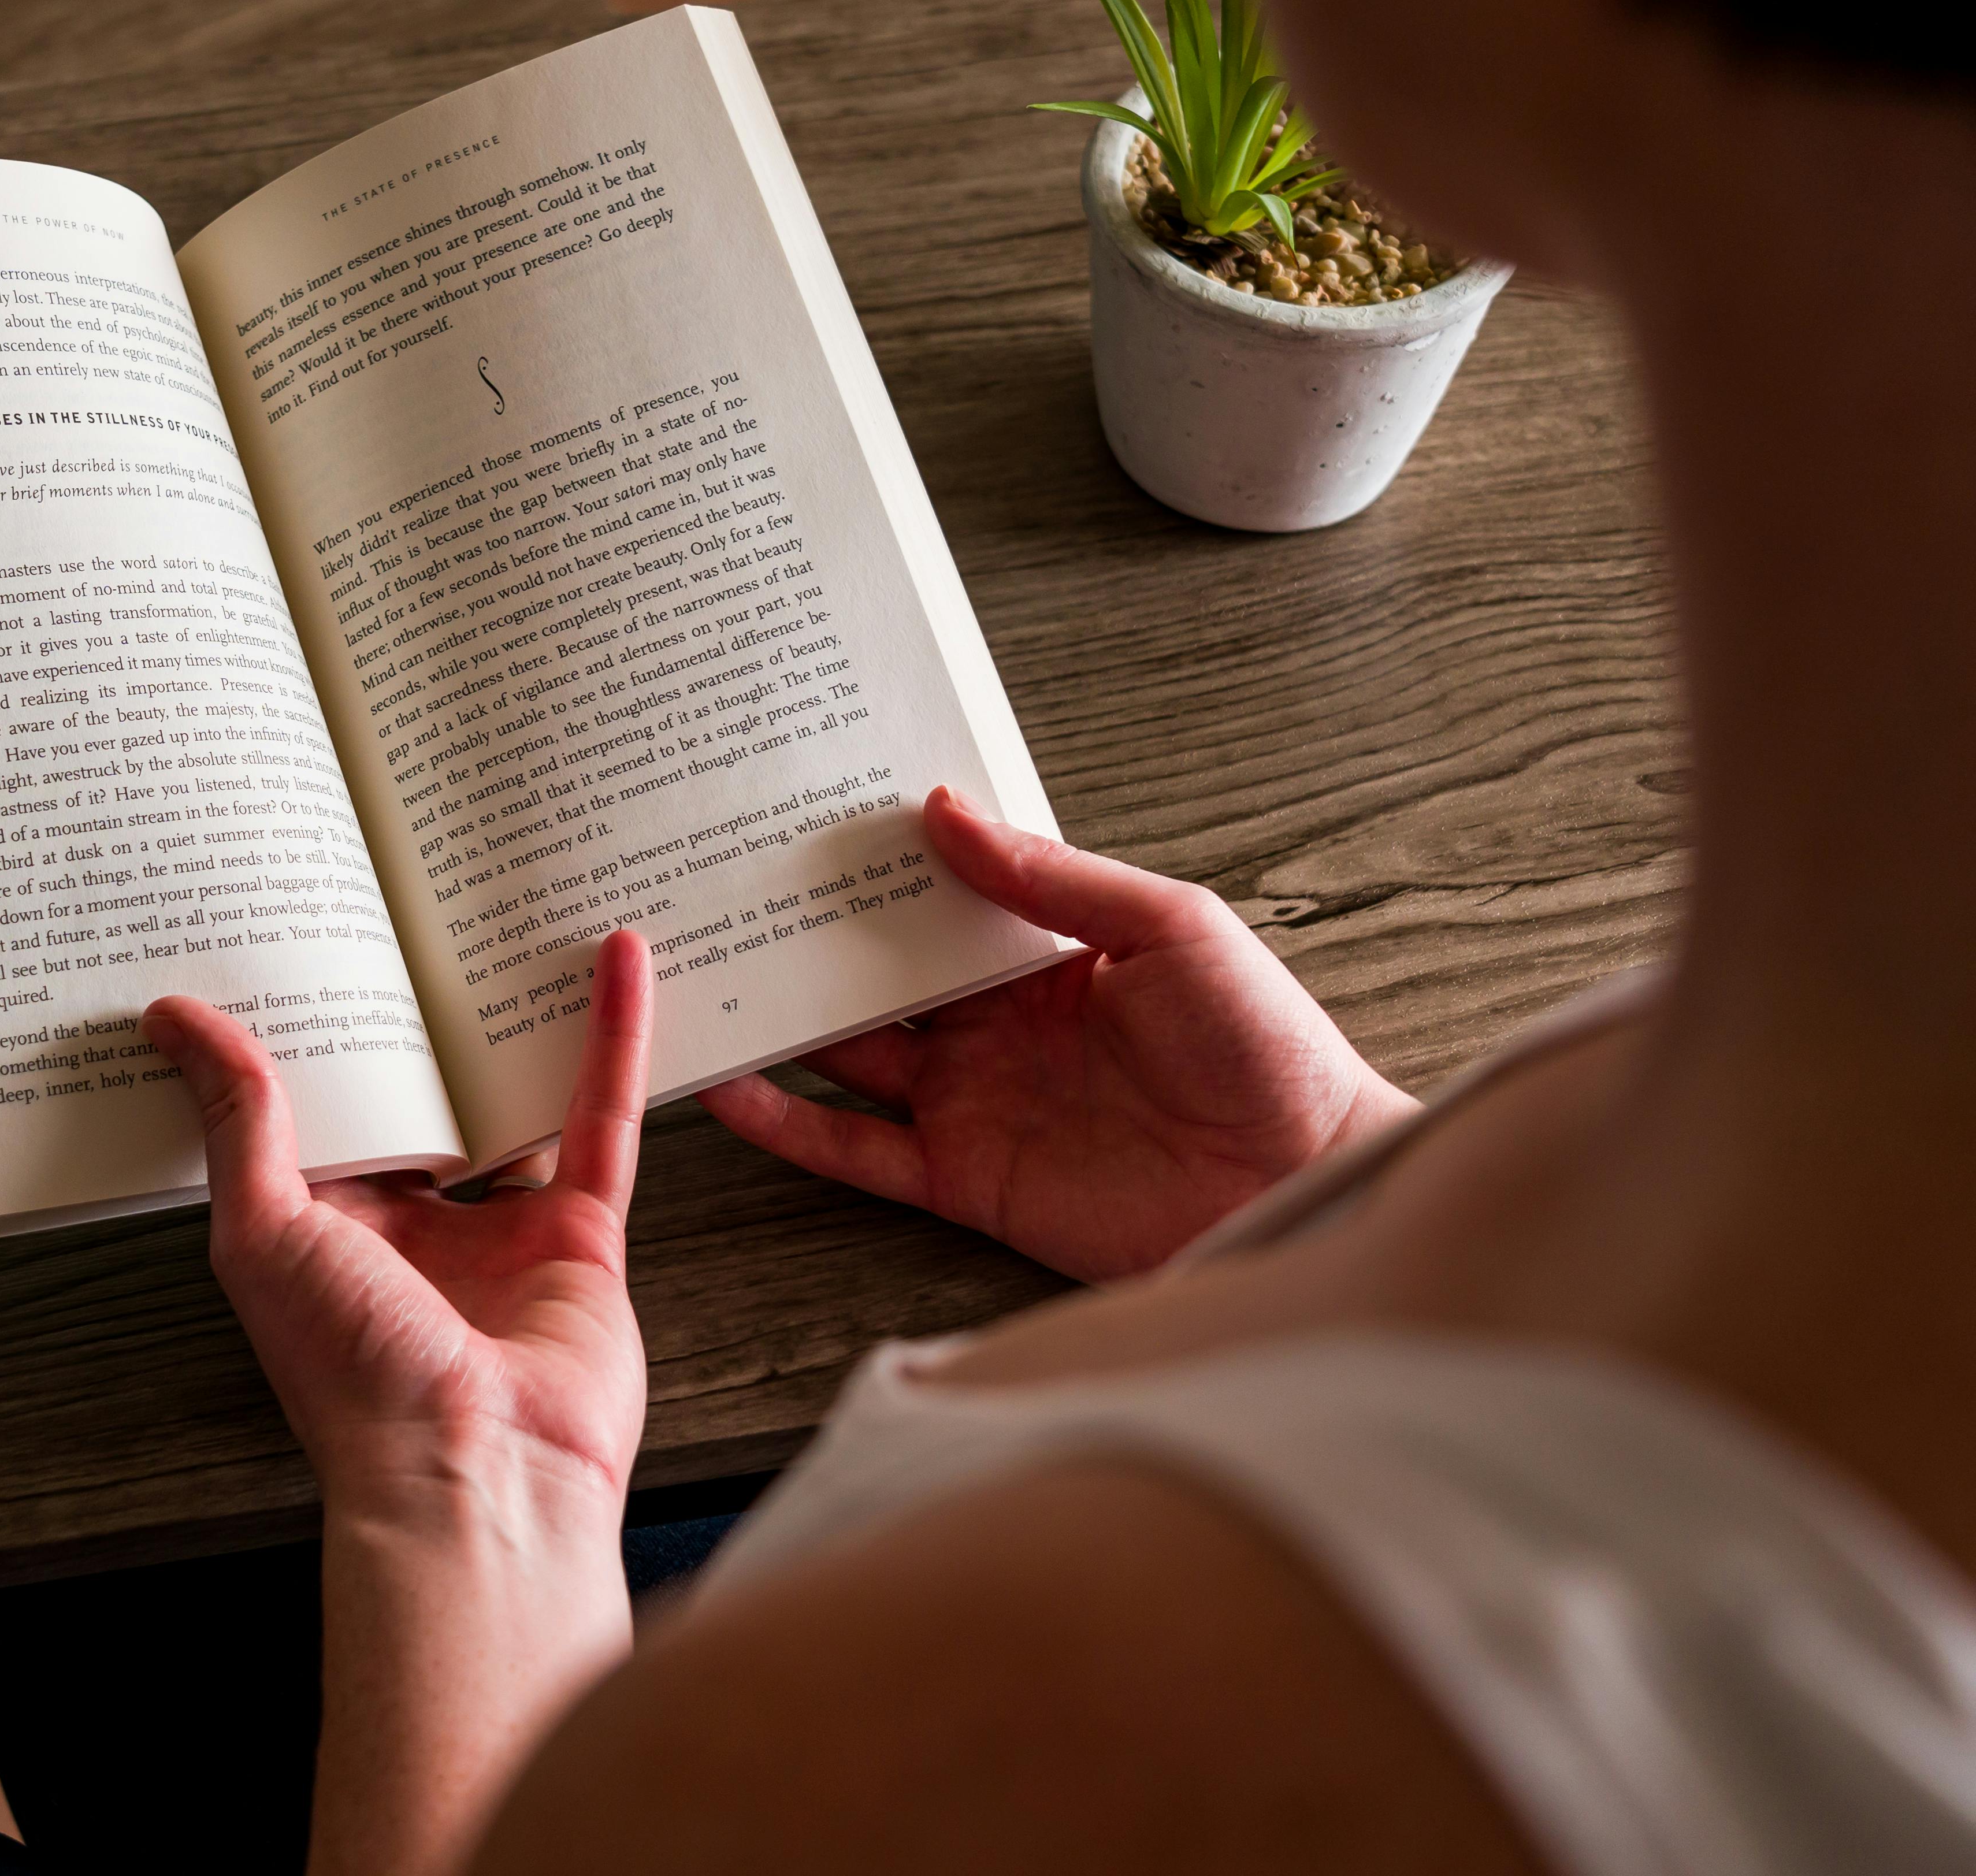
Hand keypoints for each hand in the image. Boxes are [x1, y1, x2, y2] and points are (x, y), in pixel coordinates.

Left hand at [142, 929, 655, 1519]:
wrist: (476, 1478)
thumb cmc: (355, 1378)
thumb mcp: (263, 1230)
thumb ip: (237, 1119)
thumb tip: (171, 1020)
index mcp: (323, 1229)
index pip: (312, 1106)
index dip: (303, 1028)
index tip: (286, 934)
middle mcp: (410, 1229)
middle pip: (417, 1094)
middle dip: (410, 1010)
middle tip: (402, 894)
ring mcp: (500, 1232)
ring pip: (509, 1098)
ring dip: (514, 1015)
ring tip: (511, 911)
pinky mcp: (583, 1238)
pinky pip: (600, 1119)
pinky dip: (612, 1036)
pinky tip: (619, 957)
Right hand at [701, 788, 1411, 1282]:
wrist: (1302, 1182)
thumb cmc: (1265, 1048)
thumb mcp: (1170, 929)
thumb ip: (1053, 878)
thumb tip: (944, 812)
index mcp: (1042, 953)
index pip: (933, 896)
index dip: (867, 862)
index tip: (790, 818)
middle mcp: (993, 1023)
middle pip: (871, 972)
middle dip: (797, 937)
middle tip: (709, 892)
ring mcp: (971, 1100)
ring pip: (845, 1055)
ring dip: (774, 1024)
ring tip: (692, 985)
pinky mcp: (962, 1178)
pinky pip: (854, 1150)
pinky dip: (788, 1125)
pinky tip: (729, 1091)